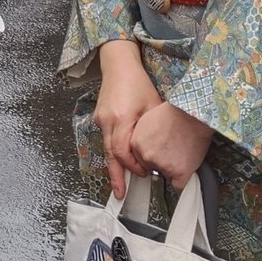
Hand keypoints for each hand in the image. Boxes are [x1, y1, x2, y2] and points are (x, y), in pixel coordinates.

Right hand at [95, 40, 162, 198]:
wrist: (118, 65)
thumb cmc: (139, 83)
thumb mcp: (153, 104)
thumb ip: (154, 128)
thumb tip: (162, 150)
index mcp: (122, 118)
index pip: (123, 151)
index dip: (133, 166)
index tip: (145, 173)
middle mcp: (107, 121)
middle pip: (109, 155)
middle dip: (115, 177)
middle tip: (120, 195)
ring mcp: (100, 120)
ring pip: (105, 149)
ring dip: (113, 168)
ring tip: (118, 185)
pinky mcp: (99, 118)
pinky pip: (105, 140)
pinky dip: (112, 153)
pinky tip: (119, 161)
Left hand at [129, 103, 213, 191]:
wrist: (196, 112)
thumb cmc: (177, 111)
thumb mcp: (149, 118)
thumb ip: (143, 136)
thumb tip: (145, 145)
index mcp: (136, 142)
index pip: (138, 159)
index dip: (151, 155)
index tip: (159, 152)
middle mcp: (146, 155)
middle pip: (150, 168)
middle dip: (161, 162)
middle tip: (173, 149)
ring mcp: (161, 165)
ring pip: (165, 175)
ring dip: (173, 168)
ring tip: (182, 151)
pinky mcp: (178, 172)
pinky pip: (178, 186)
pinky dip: (183, 179)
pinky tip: (187, 167)